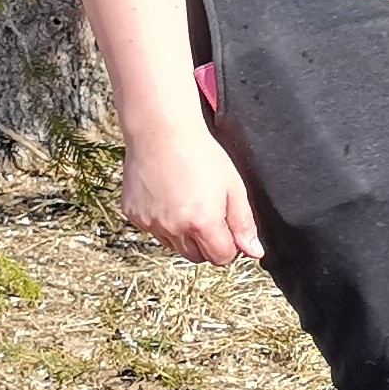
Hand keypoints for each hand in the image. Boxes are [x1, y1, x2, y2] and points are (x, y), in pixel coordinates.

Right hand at [119, 123, 260, 265]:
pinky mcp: (133, 215)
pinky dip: (163, 220)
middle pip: (196, 256)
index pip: (221, 258)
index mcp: (203, 223)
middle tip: (210, 214)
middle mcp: (174, 228)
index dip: (229, 246)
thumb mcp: (233, 187)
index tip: (228, 229)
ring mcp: (151, 223)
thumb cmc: (202, 155)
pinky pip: (153, 229)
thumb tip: (254, 252)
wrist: (161, 131)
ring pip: (174, 245)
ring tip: (188, 201)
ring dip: (184, 234)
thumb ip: (244, 223)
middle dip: (207, 243)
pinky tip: (167, 195)